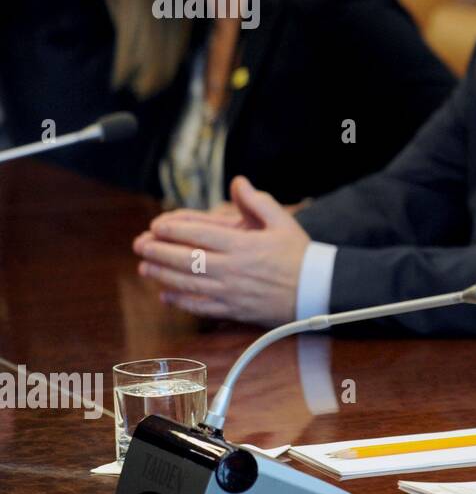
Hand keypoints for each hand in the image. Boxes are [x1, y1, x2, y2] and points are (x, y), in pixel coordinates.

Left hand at [132, 176, 308, 326]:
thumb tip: (238, 182)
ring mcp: (232, 292)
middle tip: (140, 245)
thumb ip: (257, 201)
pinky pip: (201, 307)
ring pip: (188, 283)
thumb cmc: (300, 254)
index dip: (174, 230)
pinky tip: (165, 295)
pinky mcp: (235, 310)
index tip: (157, 226)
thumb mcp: (283, 222)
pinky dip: (180, 302)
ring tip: (144, 267)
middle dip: (159, 251)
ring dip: (162, 275)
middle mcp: (234, 269)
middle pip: (186, 259)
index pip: (199, 235)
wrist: (317, 289)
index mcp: (244, 245)